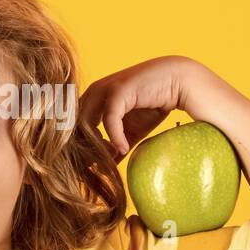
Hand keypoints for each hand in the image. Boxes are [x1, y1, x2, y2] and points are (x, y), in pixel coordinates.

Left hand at [79, 56, 198, 163]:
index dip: (79, 149)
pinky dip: (115, 137)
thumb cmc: (153, 105)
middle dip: (83, 149)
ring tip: (110, 159)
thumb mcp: (131, 132)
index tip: (91, 167)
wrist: (178, 82)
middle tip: (97, 167)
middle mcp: (93, 93)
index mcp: (92, 100)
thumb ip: (117, 146)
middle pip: (74, 126)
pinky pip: (109, 118)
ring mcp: (104, 89)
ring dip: (96, 145)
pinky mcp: (119, 90)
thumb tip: (107, 167)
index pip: (72, 127)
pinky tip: (124, 148)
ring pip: (87, 122)